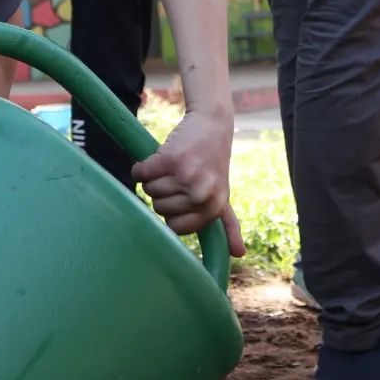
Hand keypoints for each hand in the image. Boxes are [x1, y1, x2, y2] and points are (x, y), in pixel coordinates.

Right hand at [133, 106, 244, 252]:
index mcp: (213, 208)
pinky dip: (142, 167)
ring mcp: (186, 176)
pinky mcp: (170, 158)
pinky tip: (156, 159)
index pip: (174, 227)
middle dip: (163, 192)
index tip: (183, 195)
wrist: (212, 124)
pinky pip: (141, 173)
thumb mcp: (222, 195)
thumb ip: (227, 224)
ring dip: (154, 178)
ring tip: (173, 166)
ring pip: (149, 191)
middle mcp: (201, 194)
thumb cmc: (213, 163)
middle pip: (159, 208)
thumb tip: (239, 255)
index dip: (172, 212)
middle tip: (180, 175)